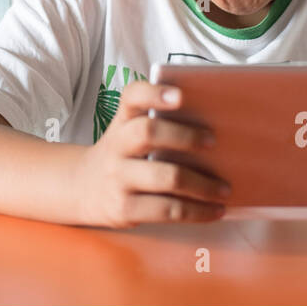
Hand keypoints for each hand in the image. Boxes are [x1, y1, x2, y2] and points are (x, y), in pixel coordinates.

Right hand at [73, 80, 229, 227]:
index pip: (132, 97)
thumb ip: (159, 125)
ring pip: (165, 177)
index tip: (180, 95)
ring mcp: (118, 178)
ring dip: (202, 185)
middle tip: (213, 142)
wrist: (82, 187)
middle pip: (148, 133)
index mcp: (122, 121)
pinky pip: (167, 210)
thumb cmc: (122, 156)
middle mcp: (116, 146)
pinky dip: (196, 212)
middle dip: (185, 136)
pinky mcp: (124, 208)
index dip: (154, 93)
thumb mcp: (128, 132)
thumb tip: (215, 131)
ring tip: (224, 189)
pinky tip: (214, 211)